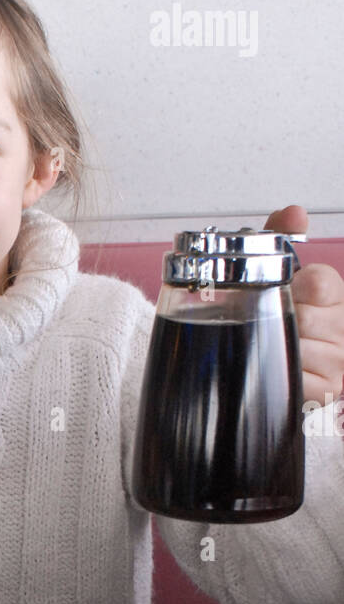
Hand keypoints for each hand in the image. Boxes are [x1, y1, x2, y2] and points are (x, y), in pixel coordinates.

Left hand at [263, 205, 343, 404]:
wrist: (273, 364)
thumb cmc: (281, 318)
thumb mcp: (279, 275)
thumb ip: (281, 238)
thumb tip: (293, 213)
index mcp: (335, 295)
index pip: (319, 283)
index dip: (294, 288)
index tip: (285, 292)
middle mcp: (342, 327)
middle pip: (303, 318)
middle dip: (275, 320)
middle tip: (267, 323)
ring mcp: (338, 361)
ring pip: (297, 349)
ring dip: (272, 349)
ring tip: (270, 347)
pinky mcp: (326, 390)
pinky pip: (297, 380)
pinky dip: (277, 376)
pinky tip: (275, 370)